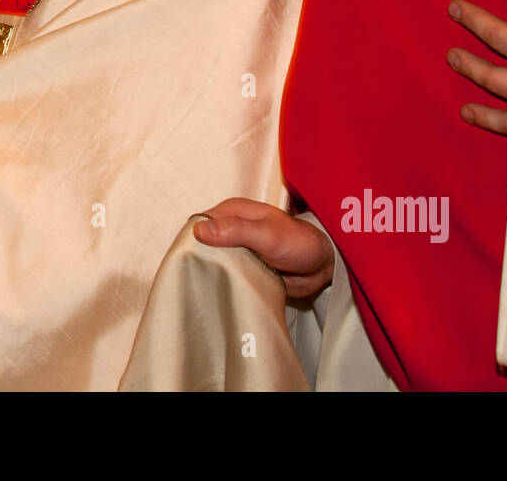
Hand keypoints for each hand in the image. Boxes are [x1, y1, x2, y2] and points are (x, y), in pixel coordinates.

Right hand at [193, 198, 334, 298]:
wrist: (324, 264)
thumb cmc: (298, 242)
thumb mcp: (267, 234)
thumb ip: (236, 230)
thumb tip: (199, 230)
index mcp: (231, 213)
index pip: (198, 224)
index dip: (189, 242)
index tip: (182, 263)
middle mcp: (230, 229)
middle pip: (201, 245)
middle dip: (196, 261)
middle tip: (191, 282)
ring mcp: (236, 250)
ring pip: (212, 262)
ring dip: (209, 274)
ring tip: (201, 291)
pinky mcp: (243, 268)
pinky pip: (225, 276)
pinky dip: (221, 283)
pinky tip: (216, 294)